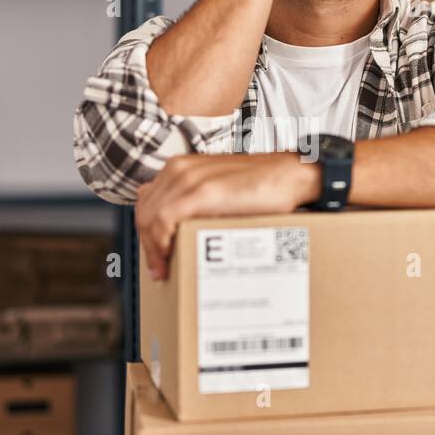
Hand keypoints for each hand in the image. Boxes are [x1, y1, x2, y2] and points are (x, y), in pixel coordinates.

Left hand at [136, 152, 320, 280]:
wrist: (290, 176)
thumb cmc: (261, 186)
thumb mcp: (219, 188)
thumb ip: (196, 199)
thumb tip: (180, 226)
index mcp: (181, 166)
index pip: (147, 200)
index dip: (146, 229)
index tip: (155, 252)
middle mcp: (179, 168)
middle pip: (144, 211)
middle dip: (147, 243)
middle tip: (158, 267)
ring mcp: (188, 178)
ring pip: (149, 218)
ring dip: (152, 248)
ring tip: (163, 269)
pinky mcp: (201, 192)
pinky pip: (164, 220)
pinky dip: (160, 243)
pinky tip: (168, 258)